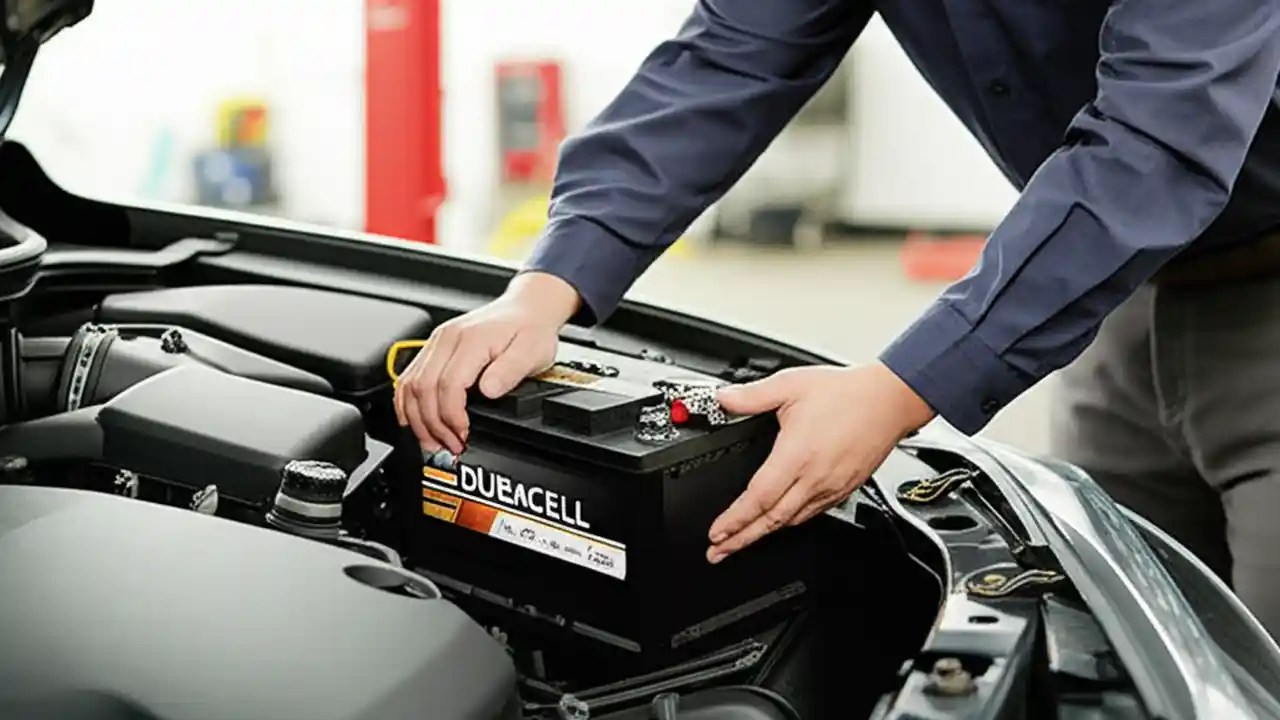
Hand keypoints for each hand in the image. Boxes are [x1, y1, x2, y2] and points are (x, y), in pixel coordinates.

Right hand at [394, 272, 580, 453]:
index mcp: (471, 340)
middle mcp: (448, 339)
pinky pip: (408, 378)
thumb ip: (510, 372)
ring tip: (432, 442)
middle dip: (433, 425)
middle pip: (423, 388)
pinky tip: (415, 421)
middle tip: (449, 446)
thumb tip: (489, 391)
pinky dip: (407, 403)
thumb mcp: (533, 352)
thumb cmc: (530, 330)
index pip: (448, 385)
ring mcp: (437, 343)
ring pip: (409, 385)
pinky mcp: (433, 348)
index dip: (452, 416)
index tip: (463, 435)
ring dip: (417, 419)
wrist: (526, 309)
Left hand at [706, 363, 934, 563]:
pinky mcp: (844, 489)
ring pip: (791, 521)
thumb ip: (753, 396)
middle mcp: (814, 477)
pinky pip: (811, 513)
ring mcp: (831, 487)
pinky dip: (789, 523)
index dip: (735, 520)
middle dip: (741, 539)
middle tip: (718, 553)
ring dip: (763, 534)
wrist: (890, 401)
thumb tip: (723, 399)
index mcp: (797, 454)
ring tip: (741, 542)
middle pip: (771, 520)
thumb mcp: (791, 385)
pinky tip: (778, 523)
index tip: (716, 534)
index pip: (758, 498)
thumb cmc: (846, 394)